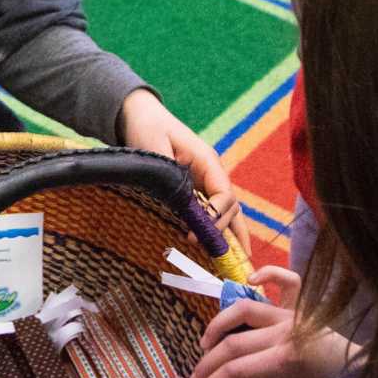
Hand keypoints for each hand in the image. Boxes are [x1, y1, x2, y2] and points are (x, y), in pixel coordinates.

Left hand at [118, 89, 247, 251]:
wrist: (139, 115)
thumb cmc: (146, 128)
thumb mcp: (154, 148)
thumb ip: (169, 174)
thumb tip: (183, 203)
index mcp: (207, 161)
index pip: (224, 195)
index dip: (215, 216)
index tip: (197, 233)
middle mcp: (212, 173)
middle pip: (231, 207)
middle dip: (223, 230)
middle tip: (206, 249)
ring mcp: (206, 181)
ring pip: (228, 212)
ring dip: (231, 234)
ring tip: (238, 262)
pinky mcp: (195, 189)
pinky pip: (213, 211)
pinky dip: (219, 229)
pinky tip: (221, 248)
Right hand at [190, 266, 357, 377]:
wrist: (360, 370)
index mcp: (286, 361)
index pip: (238, 370)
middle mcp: (286, 333)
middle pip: (234, 343)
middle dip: (208, 362)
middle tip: (195, 376)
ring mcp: (292, 315)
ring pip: (245, 308)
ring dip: (218, 324)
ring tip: (207, 342)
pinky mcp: (301, 304)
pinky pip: (286, 279)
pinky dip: (268, 274)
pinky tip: (250, 281)